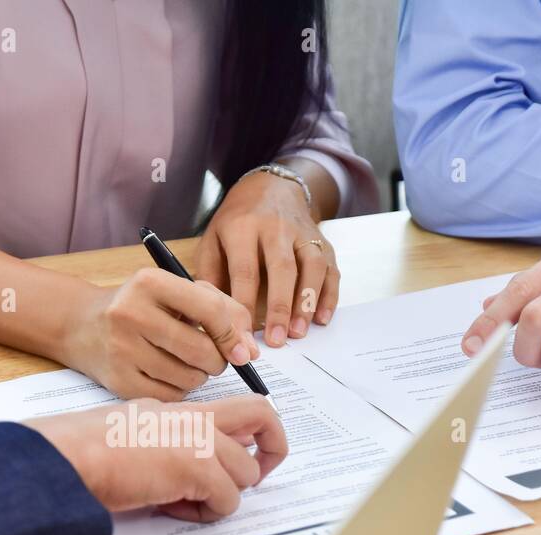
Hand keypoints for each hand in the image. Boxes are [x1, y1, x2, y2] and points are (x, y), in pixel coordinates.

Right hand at [28, 395, 287, 521]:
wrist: (65, 457)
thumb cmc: (77, 452)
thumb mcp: (125, 435)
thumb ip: (158, 444)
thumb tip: (174, 475)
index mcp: (173, 408)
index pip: (228, 409)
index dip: (240, 435)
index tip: (232, 458)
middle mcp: (192, 416)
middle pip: (262, 415)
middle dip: (274, 446)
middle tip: (253, 476)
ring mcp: (198, 439)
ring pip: (247, 472)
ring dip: (222, 496)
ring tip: (180, 502)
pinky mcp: (197, 468)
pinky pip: (228, 501)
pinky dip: (205, 514)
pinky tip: (170, 508)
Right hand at [61, 268, 256, 401]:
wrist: (84, 326)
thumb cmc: (144, 308)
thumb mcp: (179, 293)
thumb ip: (223, 310)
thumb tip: (249, 352)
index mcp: (150, 282)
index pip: (210, 311)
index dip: (233, 334)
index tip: (240, 351)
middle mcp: (131, 313)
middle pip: (202, 351)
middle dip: (218, 360)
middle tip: (212, 358)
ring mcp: (122, 349)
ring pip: (190, 378)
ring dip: (199, 376)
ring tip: (184, 363)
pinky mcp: (119, 380)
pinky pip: (172, 396)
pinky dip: (179, 390)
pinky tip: (167, 375)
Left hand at [196, 172, 338, 346]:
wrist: (271, 188)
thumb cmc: (237, 222)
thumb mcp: (213, 239)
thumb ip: (211, 274)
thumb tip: (210, 314)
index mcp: (243, 227)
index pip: (245, 268)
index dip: (244, 302)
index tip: (241, 331)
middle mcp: (276, 227)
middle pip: (282, 268)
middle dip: (280, 306)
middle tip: (276, 339)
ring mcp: (303, 234)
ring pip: (311, 267)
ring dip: (307, 302)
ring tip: (299, 332)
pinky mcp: (322, 242)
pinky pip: (330, 269)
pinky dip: (328, 295)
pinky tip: (321, 319)